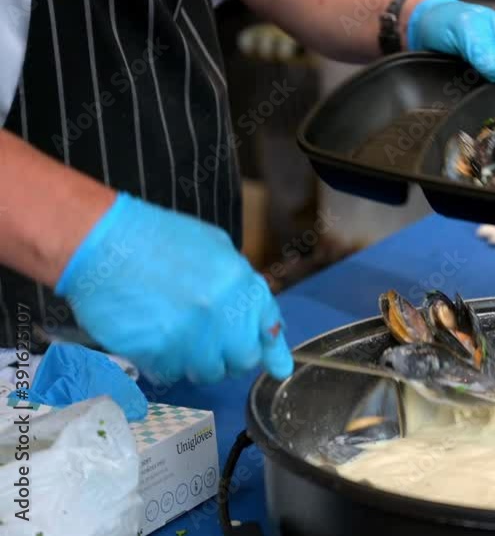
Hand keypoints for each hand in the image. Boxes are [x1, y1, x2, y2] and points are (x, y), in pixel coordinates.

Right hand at [56, 193, 293, 383]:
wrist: (99, 242)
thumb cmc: (155, 239)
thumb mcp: (214, 247)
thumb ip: (241, 285)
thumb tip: (266, 325)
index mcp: (238, 282)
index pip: (268, 327)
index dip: (272, 349)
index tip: (276, 365)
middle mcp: (220, 312)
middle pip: (242, 359)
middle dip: (230, 356)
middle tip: (210, 344)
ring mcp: (189, 335)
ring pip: (207, 372)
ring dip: (196, 362)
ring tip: (177, 336)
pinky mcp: (157, 353)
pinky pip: (171, 374)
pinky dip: (165, 364)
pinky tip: (154, 340)